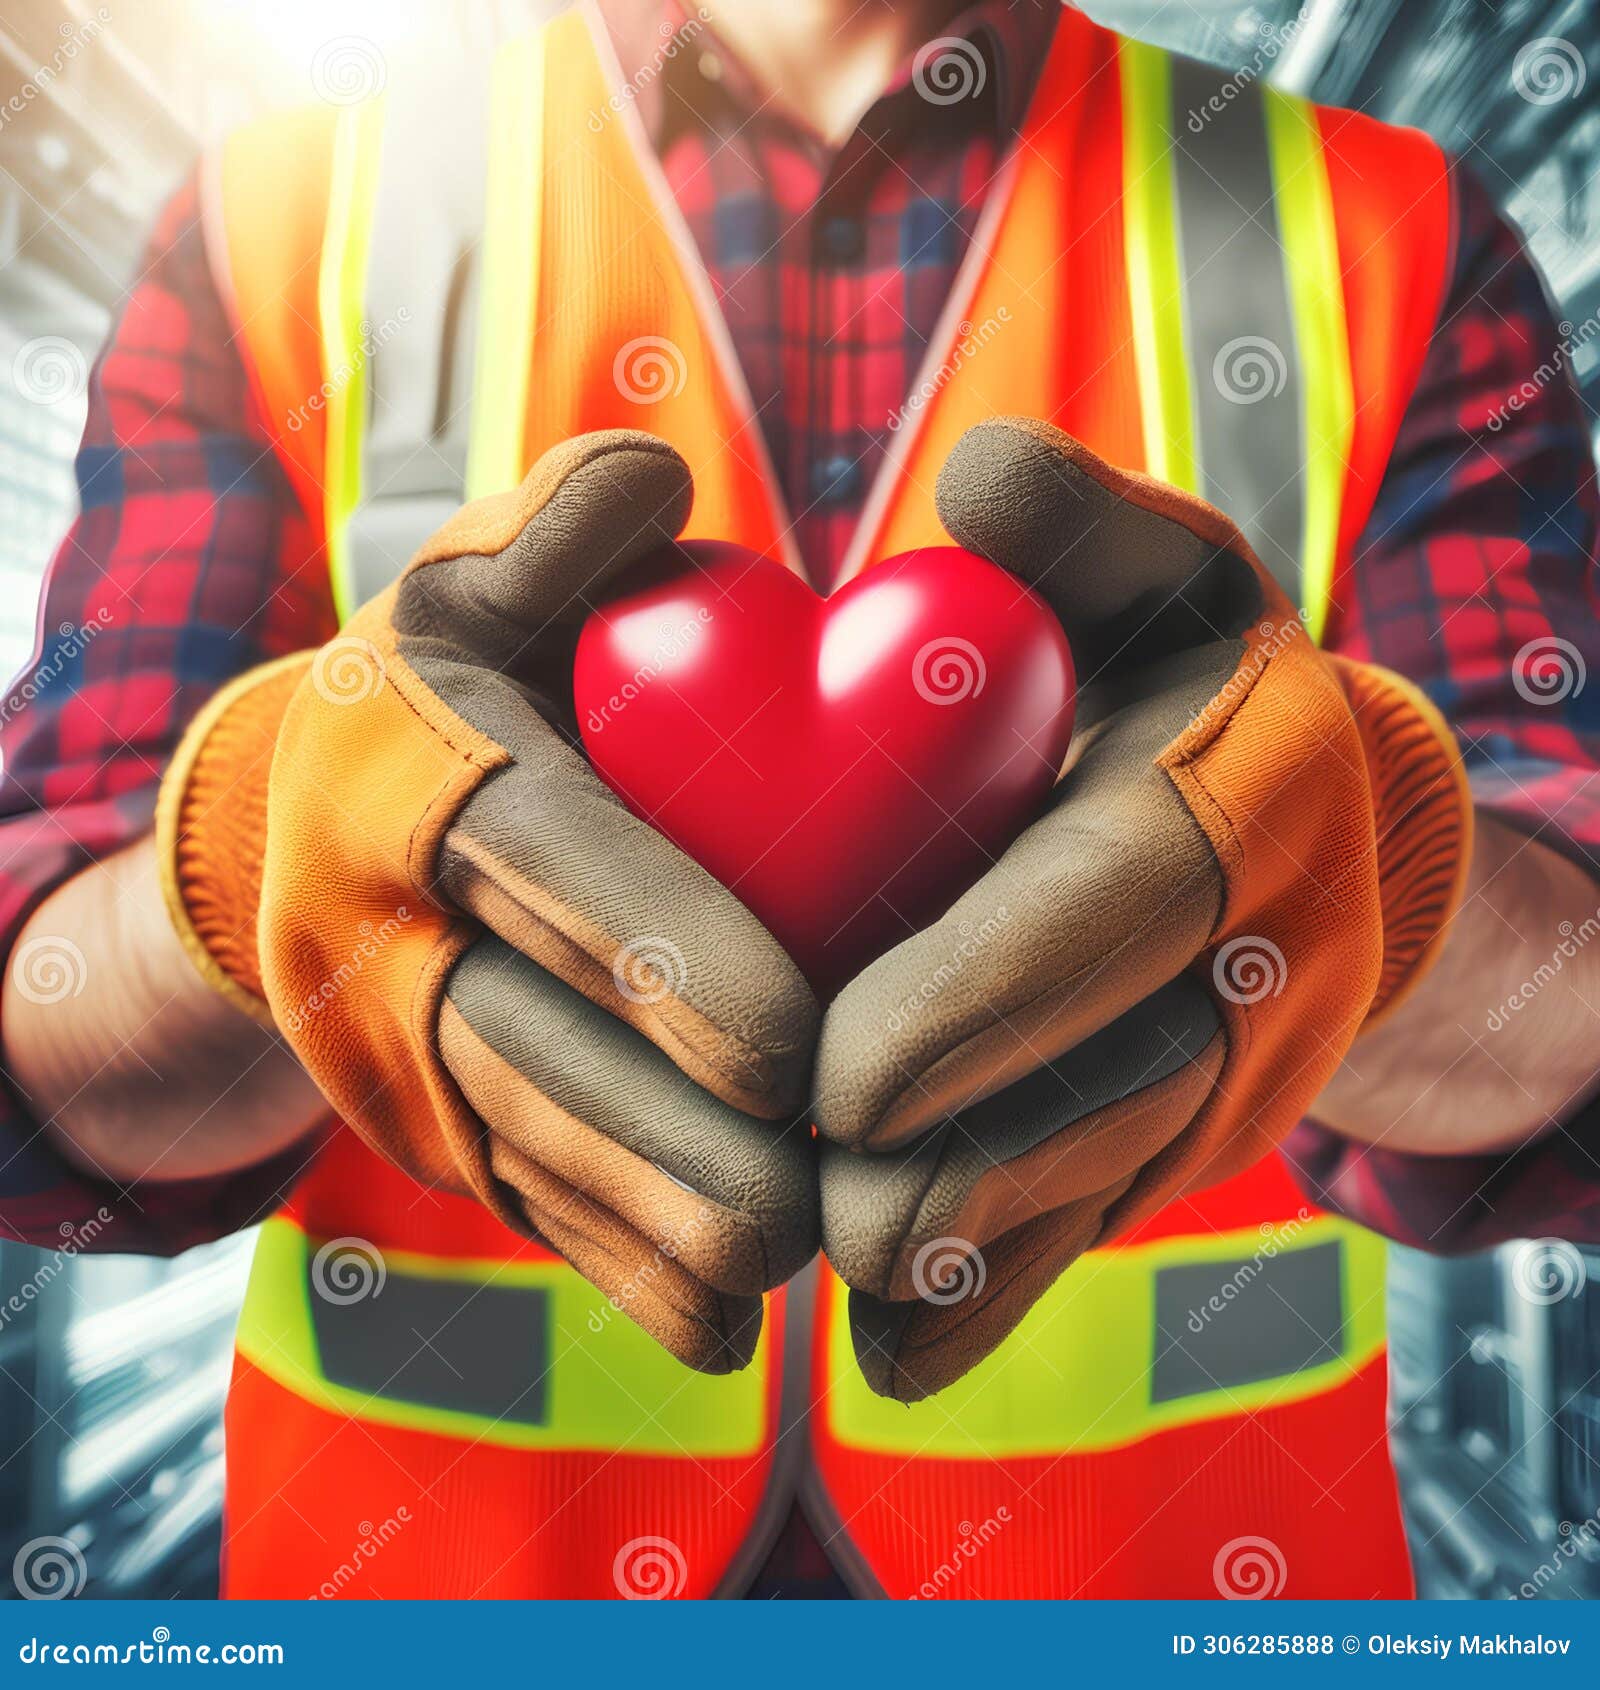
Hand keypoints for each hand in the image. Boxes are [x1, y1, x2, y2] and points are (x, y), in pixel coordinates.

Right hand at [158, 433, 819, 1371]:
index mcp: (406, 779)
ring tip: (802, 1254)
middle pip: (529, 1062)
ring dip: (665, 1230)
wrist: (286, 837)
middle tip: (824, 1195)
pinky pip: (527, 1219)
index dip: (656, 953)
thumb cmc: (441, 697)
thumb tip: (658, 482)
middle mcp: (378, 937)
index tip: (788, 1044)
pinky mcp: (429, 1137)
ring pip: (532, 1168)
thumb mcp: (468, 583)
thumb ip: (559, 526)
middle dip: (678, 1146)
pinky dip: (625, 1273)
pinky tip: (725, 1316)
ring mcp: (396, 1059)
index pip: (535, 866)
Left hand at [815, 418, 1471, 1400]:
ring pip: (1111, 1174)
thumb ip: (1081, 522)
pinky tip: (904, 1359)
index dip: (986, 996)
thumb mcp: (1154, 574)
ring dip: (982, 1248)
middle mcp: (1274, 942)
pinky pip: (1110, 1225)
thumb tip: (977, 472)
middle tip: (820, 1209)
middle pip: (1120, 1075)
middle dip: (971, 1159)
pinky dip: (1010, 1298)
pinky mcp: (1204, 1133)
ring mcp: (1246, 1058)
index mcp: (1249, 789)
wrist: (1308, 816)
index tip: (835, 1075)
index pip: (1120, 905)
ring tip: (842, 1278)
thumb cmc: (1179, 675)